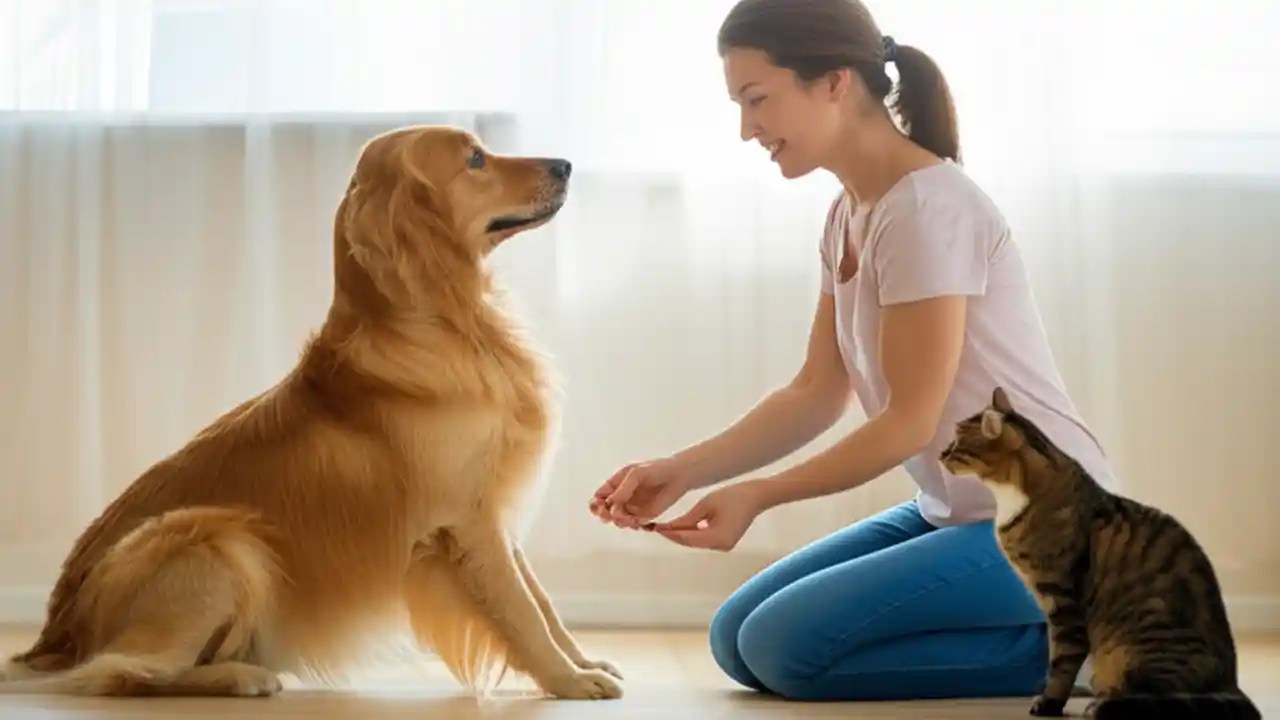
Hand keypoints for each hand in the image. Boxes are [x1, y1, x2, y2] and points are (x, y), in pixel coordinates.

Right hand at [589, 457, 691, 528]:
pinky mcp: (644, 516)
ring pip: (618, 521)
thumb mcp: (637, 474)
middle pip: (604, 512)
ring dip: (621, 522)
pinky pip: (633, 525)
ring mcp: (632, 508)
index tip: (601, 507)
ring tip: (630, 519)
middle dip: (606, 516)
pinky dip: (633, 525)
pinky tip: (639, 521)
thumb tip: (610, 503)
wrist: (679, 476)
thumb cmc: (657, 469)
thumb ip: (624, 488)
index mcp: (615, 485)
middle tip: (615, 515)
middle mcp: (621, 498)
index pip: (599, 497)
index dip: (595, 504)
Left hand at [650, 481, 765, 551]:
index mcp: (717, 537)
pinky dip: (693, 534)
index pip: (687, 538)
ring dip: (682, 535)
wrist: (756, 497)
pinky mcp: (725, 542)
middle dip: (674, 535)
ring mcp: (724, 546)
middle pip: (691, 543)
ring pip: (696, 542)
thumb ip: (688, 518)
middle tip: (656, 528)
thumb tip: (670, 527)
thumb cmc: (733, 496)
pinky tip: (681, 527)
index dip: (670, 533)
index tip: (656, 528)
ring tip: (664, 526)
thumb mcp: (706, 504)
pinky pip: (704, 540)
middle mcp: (720, 546)